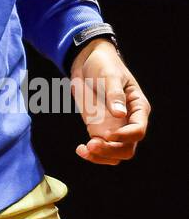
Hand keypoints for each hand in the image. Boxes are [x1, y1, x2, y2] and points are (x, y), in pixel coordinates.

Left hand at [70, 39, 150, 165]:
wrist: (87, 61)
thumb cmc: (103, 64)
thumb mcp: (109, 74)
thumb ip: (115, 93)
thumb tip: (120, 114)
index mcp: (138, 107)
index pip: (138, 130)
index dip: (125, 136)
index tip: (107, 134)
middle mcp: (129, 121)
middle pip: (128, 148)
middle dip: (111, 150)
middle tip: (91, 145)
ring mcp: (115, 128)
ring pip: (115, 153)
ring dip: (101, 157)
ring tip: (84, 149)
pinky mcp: (100, 129)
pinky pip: (102, 149)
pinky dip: (93, 154)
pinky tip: (81, 149)